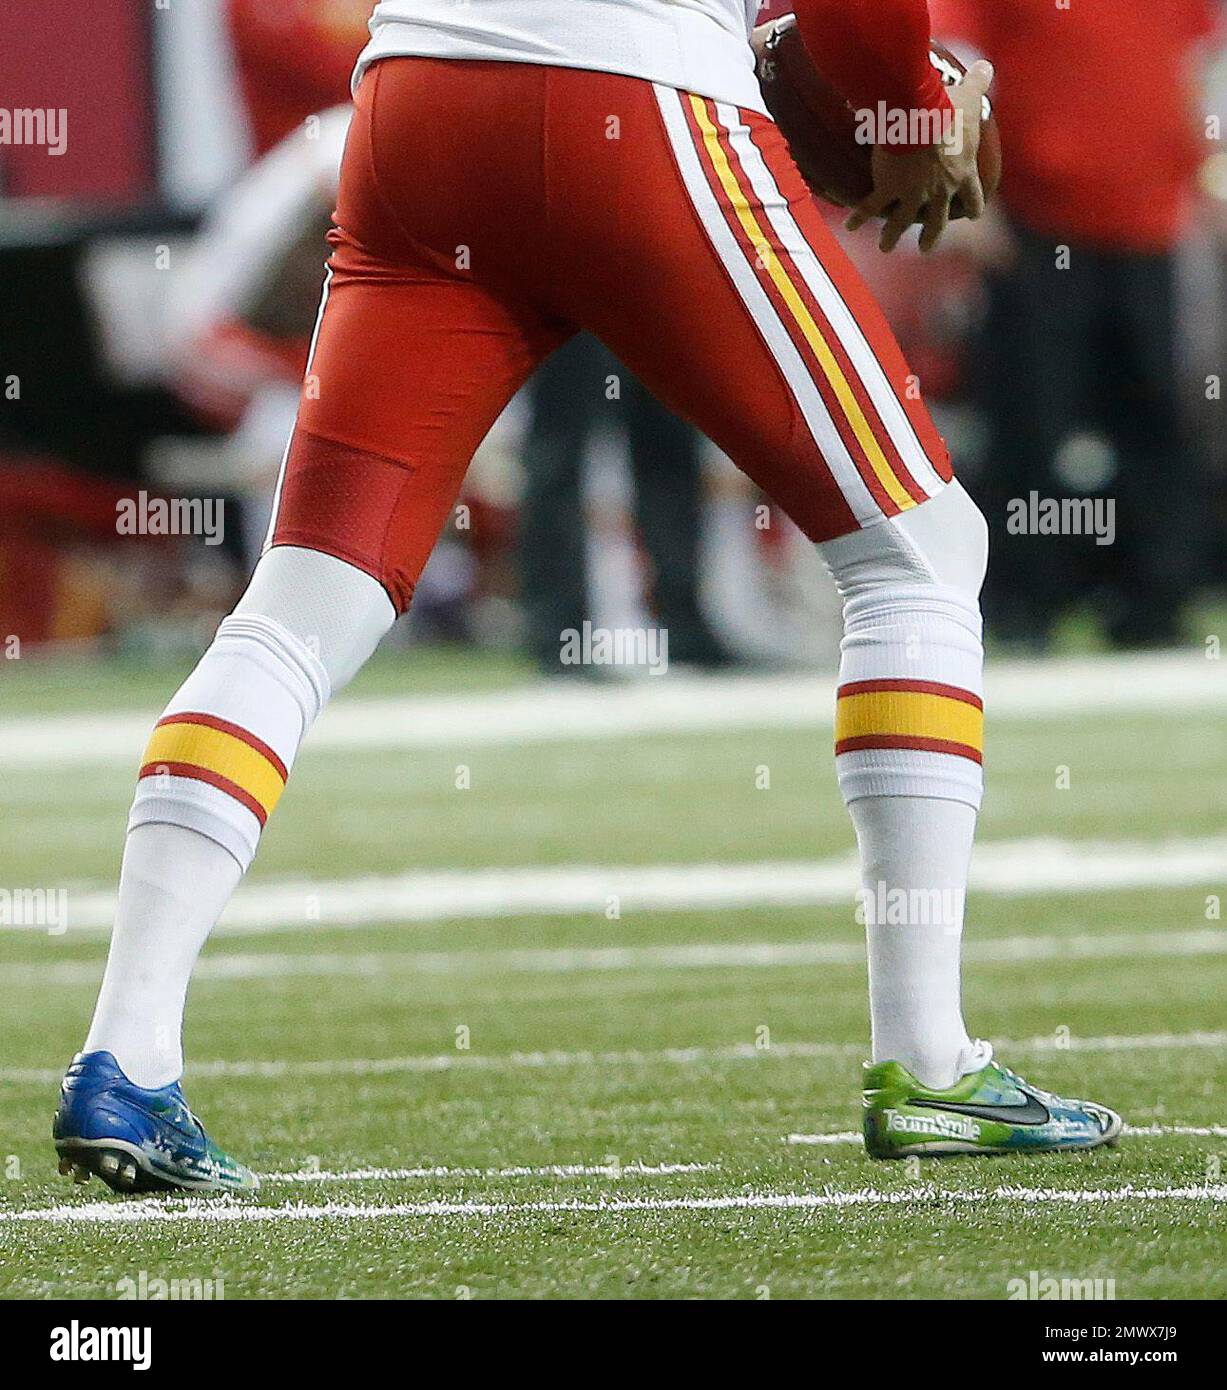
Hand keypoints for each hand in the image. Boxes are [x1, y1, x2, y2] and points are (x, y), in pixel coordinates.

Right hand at [847, 60, 993, 254]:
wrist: (917, 116)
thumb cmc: (946, 106)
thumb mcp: (967, 94)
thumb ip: (978, 82)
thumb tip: (986, 66)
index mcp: (962, 173)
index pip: (973, 197)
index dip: (973, 206)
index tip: (971, 215)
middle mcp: (940, 191)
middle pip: (938, 221)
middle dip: (931, 236)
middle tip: (925, 247)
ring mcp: (913, 194)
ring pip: (903, 222)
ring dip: (893, 236)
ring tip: (886, 247)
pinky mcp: (888, 190)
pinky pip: (872, 208)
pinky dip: (860, 218)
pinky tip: (851, 228)